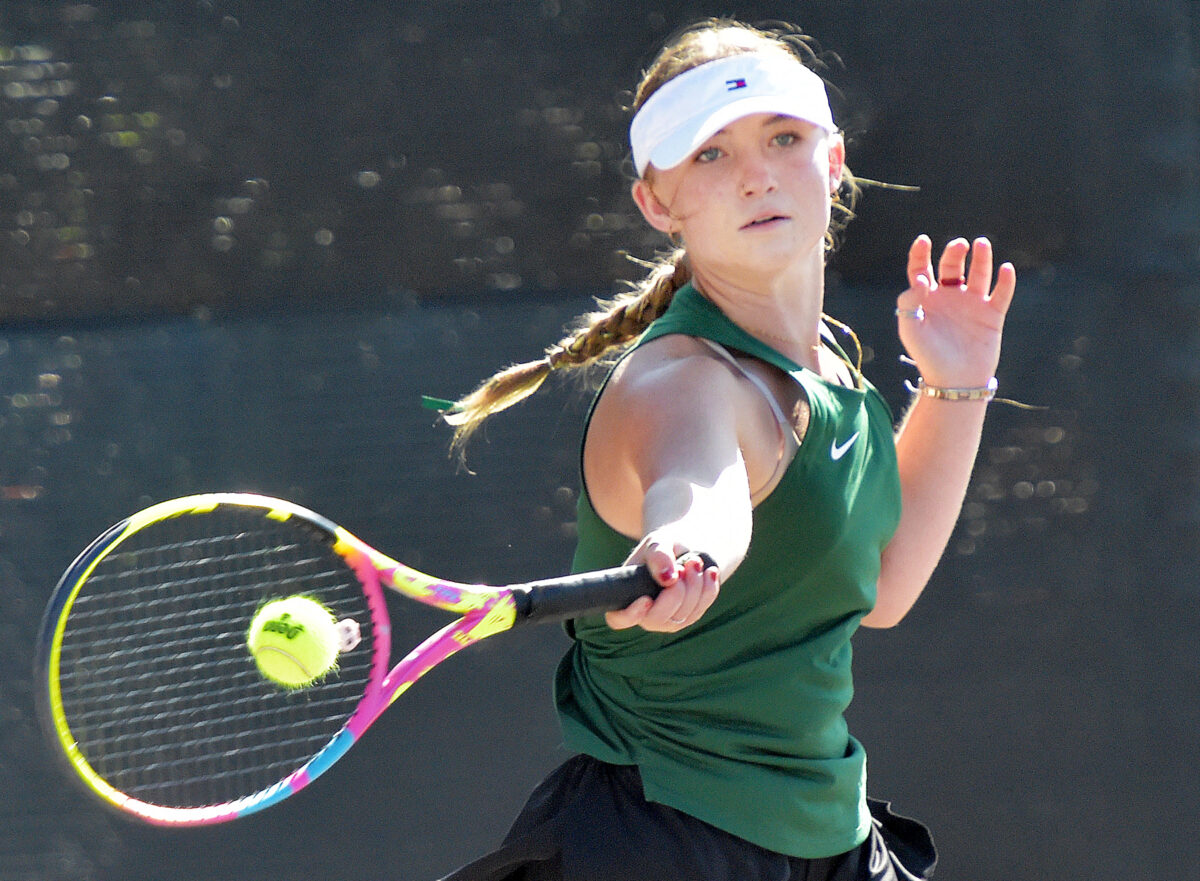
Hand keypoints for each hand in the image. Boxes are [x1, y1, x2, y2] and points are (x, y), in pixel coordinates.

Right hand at [605, 538, 719, 631]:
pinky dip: (708, 589)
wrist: (687, 548)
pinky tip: (709, 571)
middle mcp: (644, 614)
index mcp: (626, 595)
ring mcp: (667, 620)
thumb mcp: (659, 542)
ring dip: (694, 586)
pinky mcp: (688, 618)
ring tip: (695, 561)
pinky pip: (701, 610)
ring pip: (682, 616)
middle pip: (657, 619)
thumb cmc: (665, 546)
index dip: (629, 615)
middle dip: (675, 592)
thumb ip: (658, 555)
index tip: (646, 599)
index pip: (618, 619)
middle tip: (685, 565)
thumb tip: (668, 579)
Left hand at [896, 236, 1015, 387]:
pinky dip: (1005, 280)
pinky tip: (1004, 269)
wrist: (954, 381)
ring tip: (981, 244)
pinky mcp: (992, 316)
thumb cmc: (928, 356)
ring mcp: (972, 305)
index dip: (921, 253)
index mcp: (926, 299)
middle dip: (955, 253)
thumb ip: (909, 302)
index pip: (921, 269)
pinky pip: (1002, 293)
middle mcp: (949, 298)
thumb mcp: (910, 329)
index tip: (924, 241)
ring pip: (979, 273)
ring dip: (982, 258)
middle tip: (960, 245)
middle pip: (952, 266)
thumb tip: (922, 278)